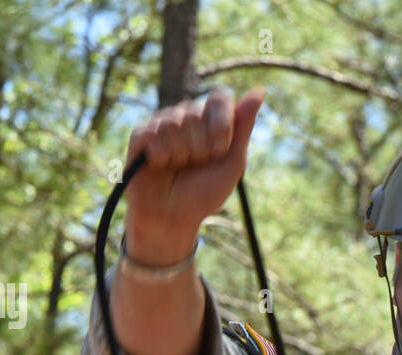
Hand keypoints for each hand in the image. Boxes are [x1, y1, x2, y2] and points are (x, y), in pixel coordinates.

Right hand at [123, 86, 265, 263]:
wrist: (173, 218)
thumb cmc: (204, 193)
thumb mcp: (232, 162)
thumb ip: (243, 127)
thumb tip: (260, 91)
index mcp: (211, 120)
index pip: (220, 97)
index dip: (220, 124)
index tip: (219, 150)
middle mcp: (187, 116)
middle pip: (197, 111)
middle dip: (201, 146)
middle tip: (195, 164)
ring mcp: (163, 123)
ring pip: (175, 123)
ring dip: (181, 154)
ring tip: (177, 167)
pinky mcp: (141, 134)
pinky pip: (154, 133)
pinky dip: (162, 156)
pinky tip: (160, 166)